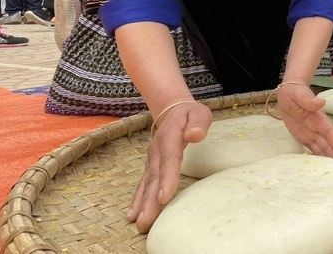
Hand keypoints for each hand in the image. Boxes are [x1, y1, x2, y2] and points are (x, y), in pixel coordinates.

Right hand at [128, 101, 211, 232]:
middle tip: (146, 222)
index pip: (169, 160)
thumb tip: (195, 135)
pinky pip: (143, 184)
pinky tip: (133, 215)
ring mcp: (151, 159)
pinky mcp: (150, 166)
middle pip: (154, 177)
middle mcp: (156, 151)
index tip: (164, 197)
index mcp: (169, 137)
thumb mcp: (199, 113)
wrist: (172, 110)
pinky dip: (137, 199)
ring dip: (142, 204)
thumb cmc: (190, 114)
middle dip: (150, 201)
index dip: (166, 178)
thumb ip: (199, 122)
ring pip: (146, 184)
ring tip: (139, 223)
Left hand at [277, 84, 332, 160]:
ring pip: (322, 148)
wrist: (287, 94)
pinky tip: (321, 167)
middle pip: (329, 143)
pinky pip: (313, 149)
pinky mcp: (304, 137)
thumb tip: (321, 103)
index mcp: (319, 118)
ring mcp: (312, 133)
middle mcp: (318, 128)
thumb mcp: (299, 95)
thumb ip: (309, 100)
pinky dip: (318, 157)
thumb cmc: (294, 92)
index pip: (331, 132)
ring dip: (329, 158)